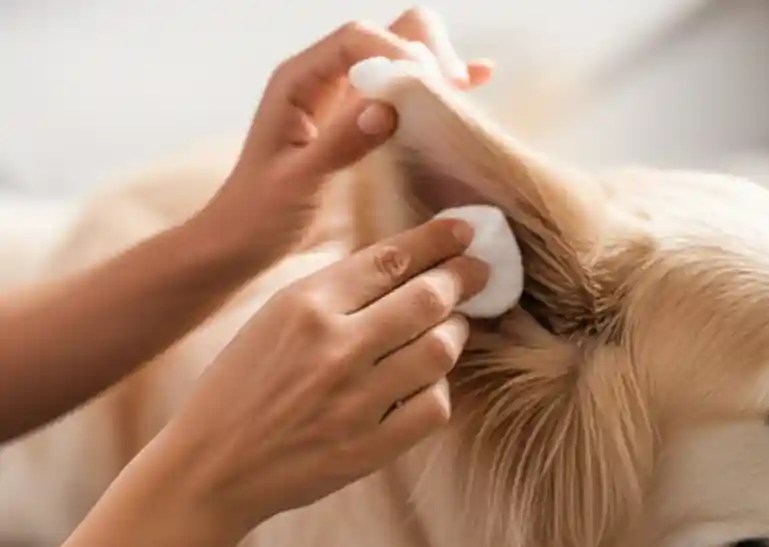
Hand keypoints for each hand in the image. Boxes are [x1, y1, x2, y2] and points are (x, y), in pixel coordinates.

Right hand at [154, 216, 487, 531]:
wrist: (210, 469)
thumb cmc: (240, 387)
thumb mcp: (273, 319)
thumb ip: (336, 292)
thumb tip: (407, 266)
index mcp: (306, 305)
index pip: (392, 259)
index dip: (439, 240)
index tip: (465, 232)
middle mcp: (335, 347)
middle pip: (428, 298)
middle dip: (463, 279)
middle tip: (478, 274)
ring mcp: (356, 400)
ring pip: (440, 350)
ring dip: (455, 333)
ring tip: (451, 327)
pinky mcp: (371, 447)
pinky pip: (435, 406)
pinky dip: (438, 389)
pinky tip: (427, 382)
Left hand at [194, 8, 492, 265]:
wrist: (244, 242)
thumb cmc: (259, 214)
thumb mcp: (297, 182)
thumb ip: (339, 143)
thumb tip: (386, 108)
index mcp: (299, 81)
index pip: (356, 40)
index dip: (397, 52)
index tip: (432, 85)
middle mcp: (324, 80)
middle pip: (384, 34)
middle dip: (423, 53)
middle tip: (450, 93)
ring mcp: (347, 99)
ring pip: (400, 57)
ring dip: (435, 66)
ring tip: (463, 94)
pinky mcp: (364, 121)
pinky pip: (405, 90)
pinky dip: (439, 83)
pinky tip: (478, 80)